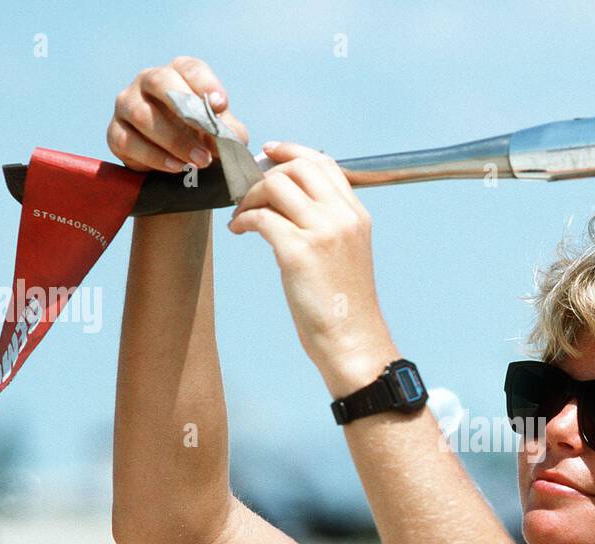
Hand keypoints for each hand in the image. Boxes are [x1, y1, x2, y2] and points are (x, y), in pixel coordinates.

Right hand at [107, 55, 248, 173]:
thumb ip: (229, 131)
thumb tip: (229, 135)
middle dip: (185, 109)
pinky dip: (155, 157)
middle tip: (209, 134)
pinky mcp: (115, 132)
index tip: (220, 104)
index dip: (205, 83)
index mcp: (178, 74)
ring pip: (142, 115)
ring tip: (200, 161)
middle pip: (159, 81)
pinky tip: (176, 167)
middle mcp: (147, 81)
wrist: (177, 166)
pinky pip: (128, 141)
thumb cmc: (202, 139)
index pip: (189, 68)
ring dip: (174, 140)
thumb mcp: (221, 133)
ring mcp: (127, 105)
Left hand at [228, 142, 393, 380]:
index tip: (268, 153)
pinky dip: (243, 219)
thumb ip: (325, 224)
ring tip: (241, 216)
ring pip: (275, 186)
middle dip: (265, 173)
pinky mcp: (299, 253)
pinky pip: (261, 217)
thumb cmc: (343, 304)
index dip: (292, 152)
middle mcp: (342, 217)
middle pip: (297, 167)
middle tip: (247, 192)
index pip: (324, 163)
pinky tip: (239, 230)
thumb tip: (284, 203)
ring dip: (249, 196)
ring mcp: (322, 233)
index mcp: (356, 215)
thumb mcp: (345, 253)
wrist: (352, 340)